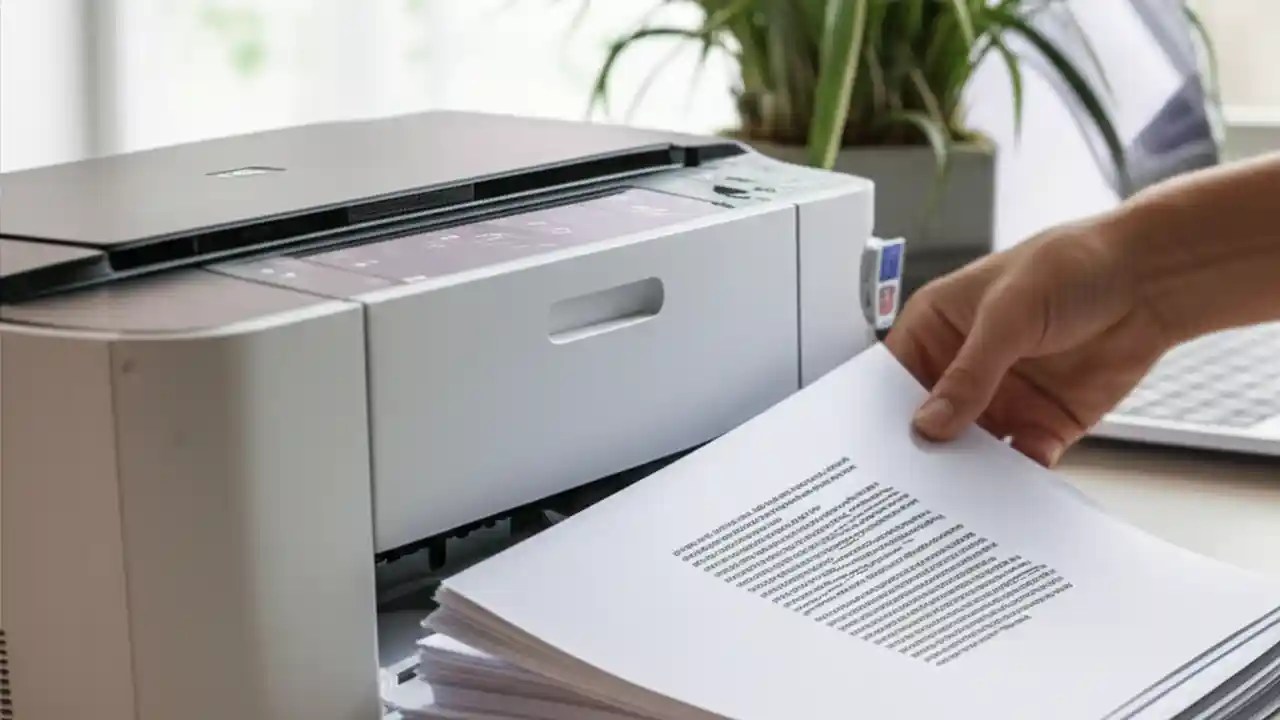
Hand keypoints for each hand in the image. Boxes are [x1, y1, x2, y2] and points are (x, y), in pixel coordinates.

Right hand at [884, 217, 1173, 466]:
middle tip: (910, 484)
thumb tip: (930, 423)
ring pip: (970, 448)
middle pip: (929, 420)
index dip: (880, 410)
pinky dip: (1014, 479)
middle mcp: (965, 367)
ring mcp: (1002, 398)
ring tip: (957, 497)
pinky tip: (1010, 492)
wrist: (1151, 279)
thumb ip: (970, 373)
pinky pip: (1019, 460)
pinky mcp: (1042, 422)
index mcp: (939, 327)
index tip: (873, 447)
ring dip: (966, 470)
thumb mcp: (1009, 314)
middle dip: (922, 450)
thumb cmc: (1074, 265)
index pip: (893, 377)